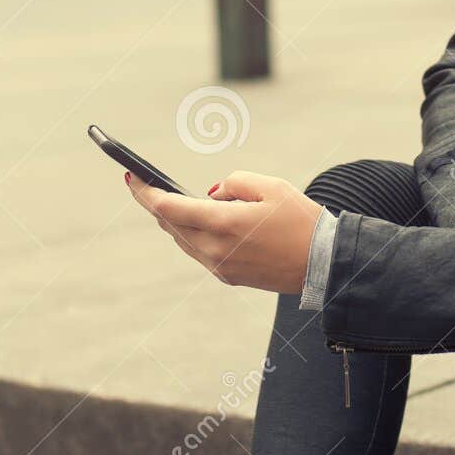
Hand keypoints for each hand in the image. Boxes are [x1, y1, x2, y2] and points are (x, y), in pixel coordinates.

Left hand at [126, 169, 321, 294]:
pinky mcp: (228, 277)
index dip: (145, 192)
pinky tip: (195, 221)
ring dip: (174, 220)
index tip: (131, 178)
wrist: (324, 263)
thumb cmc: (300, 219)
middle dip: (155, 204)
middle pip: (171, 226)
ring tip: (168, 199)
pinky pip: (199, 252)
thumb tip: (209, 195)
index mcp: (224, 224)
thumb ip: (233, 183)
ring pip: (183, 240)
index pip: (169, 208)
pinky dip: (192, 234)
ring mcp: (221, 267)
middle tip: (143, 184)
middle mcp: (216, 250)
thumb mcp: (270, 186)